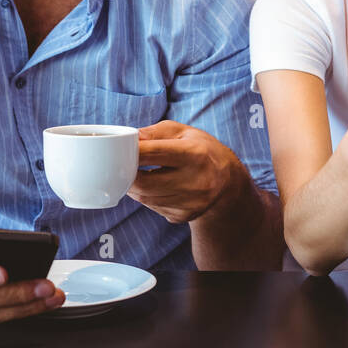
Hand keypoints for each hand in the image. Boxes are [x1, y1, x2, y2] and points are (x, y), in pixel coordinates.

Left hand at [129, 119, 245, 223]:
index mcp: (195, 154)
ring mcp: (191, 202)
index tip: (119, 149)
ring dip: (135, 187)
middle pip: (144, 182)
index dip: (131, 152)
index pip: (153, 153)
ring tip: (139, 175)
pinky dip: (148, 198)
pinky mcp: (185, 216)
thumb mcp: (184, 132)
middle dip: (127, 174)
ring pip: (146, 198)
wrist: (228, 181)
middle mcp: (196, 181)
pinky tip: (157, 187)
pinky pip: (154, 207)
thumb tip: (129, 139)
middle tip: (122, 166)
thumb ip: (155, 132)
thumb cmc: (202, 150)